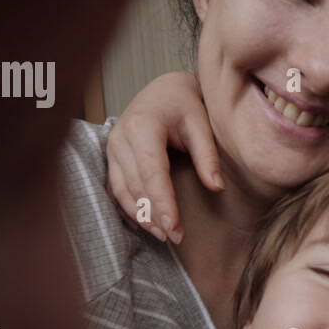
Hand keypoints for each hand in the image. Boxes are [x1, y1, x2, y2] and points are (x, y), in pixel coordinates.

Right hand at [107, 71, 222, 243]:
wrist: (163, 90)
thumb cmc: (185, 105)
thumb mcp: (202, 125)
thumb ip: (208, 156)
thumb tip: (217, 188)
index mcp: (143, 126)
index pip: (152, 172)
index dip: (162, 202)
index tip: (175, 227)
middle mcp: (121, 138)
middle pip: (136, 184)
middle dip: (154, 214)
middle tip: (175, 237)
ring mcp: (112, 148)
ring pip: (121, 189)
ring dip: (140, 215)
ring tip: (163, 235)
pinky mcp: (112, 157)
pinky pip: (116, 187)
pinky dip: (129, 208)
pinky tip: (145, 224)